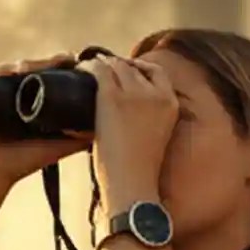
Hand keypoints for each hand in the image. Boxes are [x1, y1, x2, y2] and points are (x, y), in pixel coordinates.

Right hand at [0, 52, 92, 185]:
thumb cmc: (23, 161)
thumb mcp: (59, 147)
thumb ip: (81, 138)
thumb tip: (111, 129)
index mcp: (35, 98)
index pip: (51, 71)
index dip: (62, 63)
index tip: (76, 60)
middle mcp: (19, 91)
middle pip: (36, 66)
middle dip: (48, 61)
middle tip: (63, 60)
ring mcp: (1, 91)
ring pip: (18, 68)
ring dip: (28, 63)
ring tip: (37, 66)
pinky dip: (3, 70)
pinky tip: (13, 69)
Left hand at [74, 54, 178, 212]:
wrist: (132, 184)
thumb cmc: (137, 172)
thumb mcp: (154, 137)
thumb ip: (145, 118)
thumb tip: (122, 111)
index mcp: (171, 103)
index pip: (157, 71)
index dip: (138, 68)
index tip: (124, 71)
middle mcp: (156, 93)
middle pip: (133, 67)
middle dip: (116, 66)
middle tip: (99, 71)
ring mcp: (134, 93)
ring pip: (116, 65)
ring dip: (100, 64)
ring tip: (87, 69)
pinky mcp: (113, 97)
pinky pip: (99, 70)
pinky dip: (88, 67)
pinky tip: (79, 69)